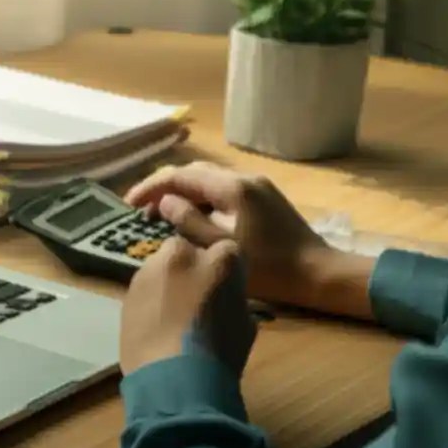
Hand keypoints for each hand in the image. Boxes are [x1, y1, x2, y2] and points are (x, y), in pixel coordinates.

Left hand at [120, 236, 255, 375]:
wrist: (172, 377)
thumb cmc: (219, 353)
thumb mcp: (244, 324)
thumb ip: (234, 298)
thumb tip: (224, 297)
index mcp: (218, 260)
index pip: (225, 250)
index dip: (223, 270)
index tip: (223, 286)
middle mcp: (181, 255)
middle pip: (185, 250)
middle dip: (189, 266)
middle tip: (195, 295)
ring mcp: (149, 272)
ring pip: (159, 267)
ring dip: (166, 281)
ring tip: (171, 313)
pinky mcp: (127, 292)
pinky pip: (143, 289)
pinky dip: (150, 299)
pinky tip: (155, 324)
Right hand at [125, 162, 375, 318]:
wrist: (319, 275)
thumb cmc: (270, 269)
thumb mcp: (222, 249)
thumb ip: (189, 223)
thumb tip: (164, 203)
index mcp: (233, 188)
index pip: (182, 175)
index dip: (152, 187)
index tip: (128, 205)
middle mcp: (245, 178)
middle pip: (194, 172)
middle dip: (164, 187)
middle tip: (140, 210)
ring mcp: (256, 186)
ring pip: (209, 180)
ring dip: (182, 193)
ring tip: (160, 214)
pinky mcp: (263, 198)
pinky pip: (223, 190)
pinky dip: (201, 199)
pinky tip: (191, 217)